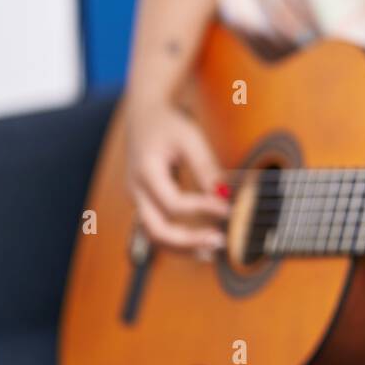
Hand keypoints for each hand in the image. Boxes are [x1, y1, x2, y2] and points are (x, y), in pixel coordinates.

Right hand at [123, 96, 229, 254]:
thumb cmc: (169, 123)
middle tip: (219, 240)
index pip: (173, 203)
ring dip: (183, 247)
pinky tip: (201, 246)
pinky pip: (158, 229)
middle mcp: (136, 190)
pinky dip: (178, 241)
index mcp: (145, 172)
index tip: (228, 209)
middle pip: (156, 230)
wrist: (146, 113)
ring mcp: (138, 198)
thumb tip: (224, 196)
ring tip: (212, 251)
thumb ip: (206, 167)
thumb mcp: (191, 138)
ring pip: (154, 236)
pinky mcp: (145, 202)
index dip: (202, 209)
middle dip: (187, 241)